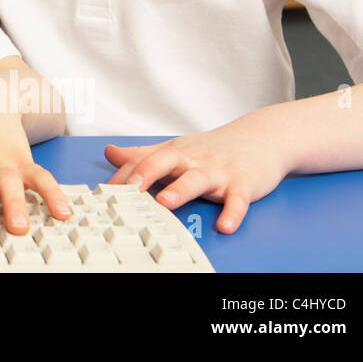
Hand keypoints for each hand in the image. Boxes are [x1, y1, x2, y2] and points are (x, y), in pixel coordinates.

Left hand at [104, 115, 291, 233]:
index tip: (101, 192)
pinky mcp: (243, 184)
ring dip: (181, 190)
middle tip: (129, 188)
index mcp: (173, 154)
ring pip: (196, 180)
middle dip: (145, 173)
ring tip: (166, 203)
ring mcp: (217, 172)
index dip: (121, 177)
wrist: (261, 137)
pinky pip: (237, 200)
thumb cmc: (212, 148)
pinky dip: (232, 212)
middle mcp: (192, 161)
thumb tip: (110, 152)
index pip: (142, 162)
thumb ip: (142, 155)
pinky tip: (224, 225)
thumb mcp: (175, 148)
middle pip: (164, 162)